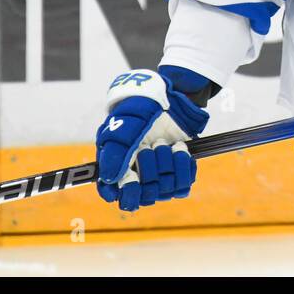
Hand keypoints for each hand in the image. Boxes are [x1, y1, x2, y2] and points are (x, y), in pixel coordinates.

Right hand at [95, 68, 210, 210]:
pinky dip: (183, 166)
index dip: (125, 192)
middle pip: (144, 195)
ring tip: (163, 142)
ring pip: (164, 191)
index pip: (116, 196)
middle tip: (149, 146)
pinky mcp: (178, 172)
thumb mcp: (122, 127)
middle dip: (148, 169)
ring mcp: (159, 175)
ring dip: (166, 163)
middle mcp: (137, 175)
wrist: (171, 96)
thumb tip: (109, 180)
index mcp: (117, 166)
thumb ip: (114, 153)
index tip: (132, 177)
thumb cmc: (140, 109)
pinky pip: (183, 184)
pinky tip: (179, 148)